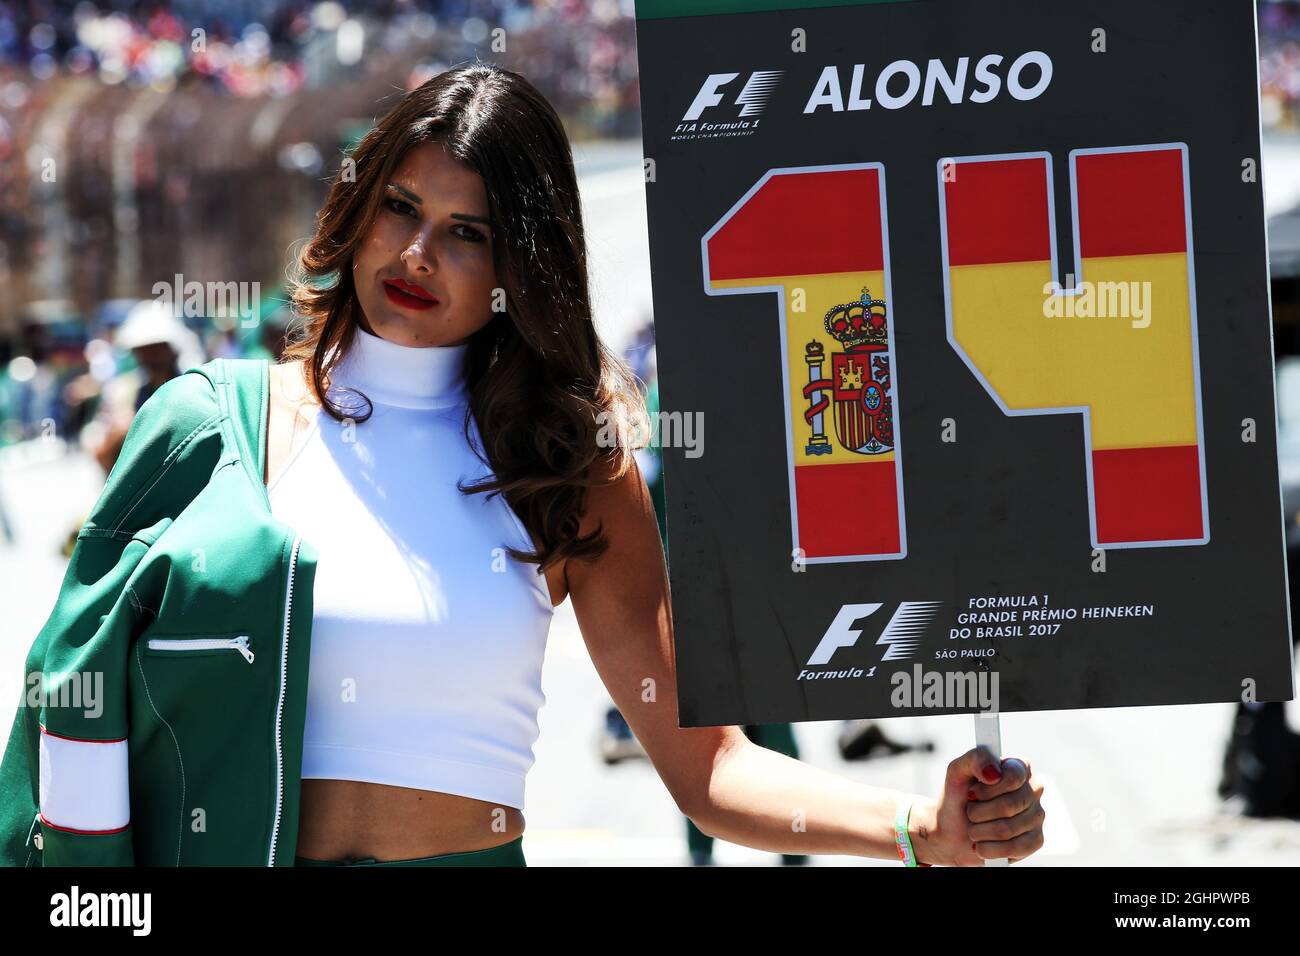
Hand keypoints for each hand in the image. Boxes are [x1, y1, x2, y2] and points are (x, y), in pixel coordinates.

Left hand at [912, 746, 1045, 865]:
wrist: (951, 831)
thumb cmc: (957, 798)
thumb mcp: (957, 771)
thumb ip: (975, 759)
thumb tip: (994, 772)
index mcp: (1018, 767)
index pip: (1013, 776)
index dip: (987, 789)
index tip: (971, 794)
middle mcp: (1033, 789)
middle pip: (1008, 805)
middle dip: (978, 813)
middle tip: (970, 812)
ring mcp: (1037, 815)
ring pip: (1008, 829)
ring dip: (979, 832)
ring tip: (973, 829)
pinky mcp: (1036, 840)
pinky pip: (1015, 848)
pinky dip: (989, 849)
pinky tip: (981, 845)